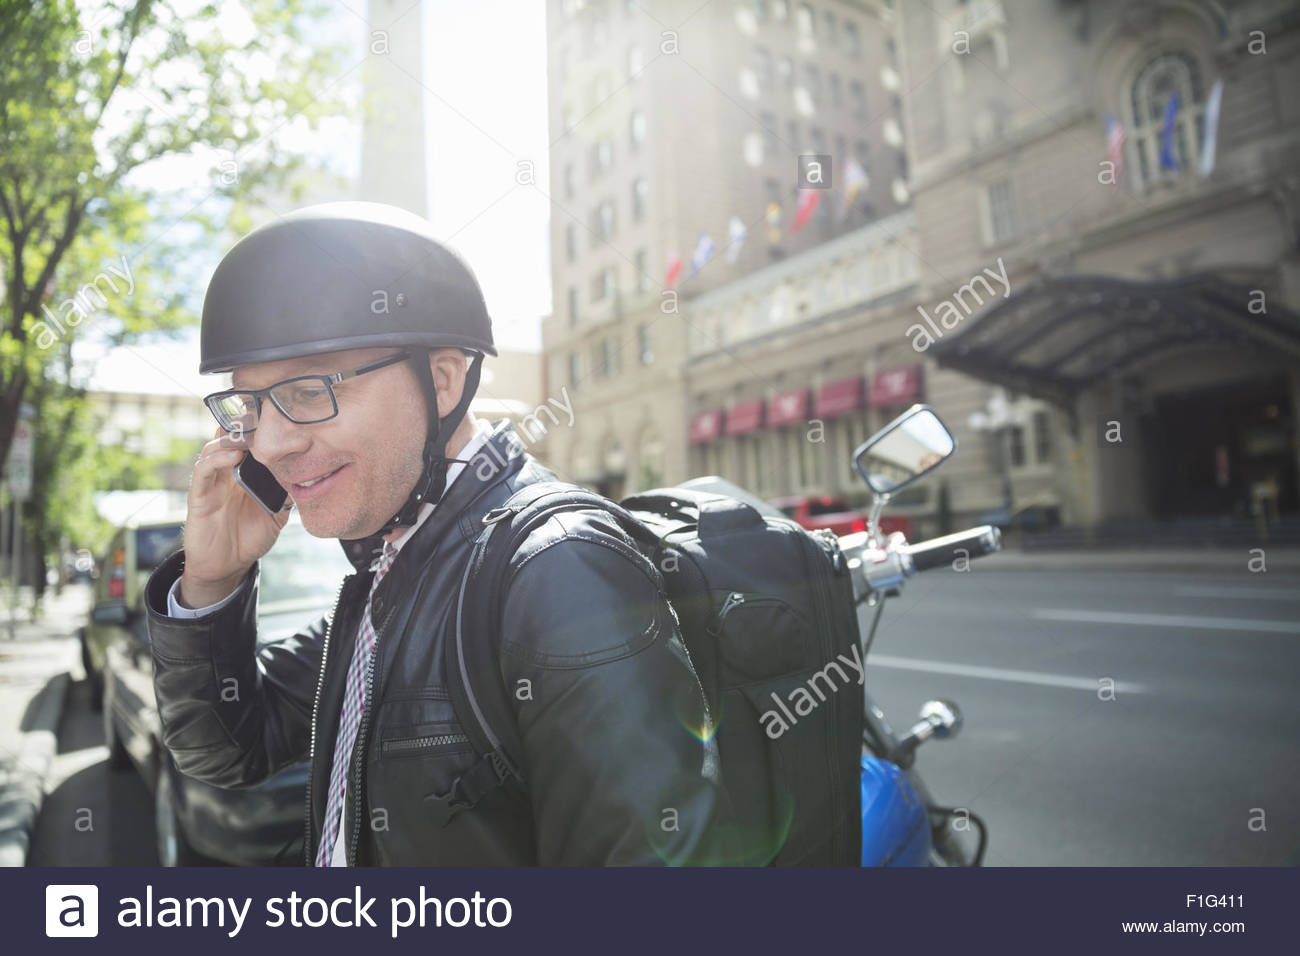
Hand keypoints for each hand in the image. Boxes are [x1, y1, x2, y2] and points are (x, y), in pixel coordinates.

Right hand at [179, 426, 289, 607]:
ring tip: (250, 432)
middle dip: (245, 425)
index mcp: (246, 474)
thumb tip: (311, 477)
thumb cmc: (250, 536)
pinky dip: (216, 459)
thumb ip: (287, 494)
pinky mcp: (200, 496)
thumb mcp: (276, 513)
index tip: (280, 416)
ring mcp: (213, 482)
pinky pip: (203, 471)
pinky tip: (233, 454)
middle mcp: (227, 473)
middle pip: (231, 439)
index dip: (260, 429)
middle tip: (263, 413)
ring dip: (231, 438)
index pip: (250, 443)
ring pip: (215, 448)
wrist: (227, 566)